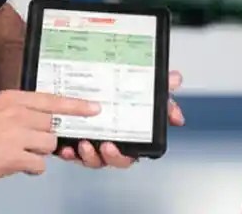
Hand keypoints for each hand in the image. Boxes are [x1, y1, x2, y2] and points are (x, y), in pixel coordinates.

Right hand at [0, 89, 99, 183]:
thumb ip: (10, 105)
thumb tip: (26, 109)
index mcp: (12, 99)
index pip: (52, 100)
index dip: (76, 106)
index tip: (93, 108)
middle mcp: (18, 115)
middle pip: (51, 126)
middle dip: (44, 135)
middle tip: (29, 140)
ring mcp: (17, 137)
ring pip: (48, 145)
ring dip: (38, 152)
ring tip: (19, 152)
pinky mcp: (14, 158)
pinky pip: (38, 165)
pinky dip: (30, 167)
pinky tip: (15, 164)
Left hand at [58, 70, 184, 168]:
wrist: (79, 80)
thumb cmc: (114, 89)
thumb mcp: (140, 84)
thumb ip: (158, 82)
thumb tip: (176, 80)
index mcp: (128, 135)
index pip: (133, 152)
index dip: (128, 154)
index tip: (120, 147)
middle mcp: (110, 140)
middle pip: (113, 160)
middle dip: (110, 157)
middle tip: (106, 146)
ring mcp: (91, 142)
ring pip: (92, 159)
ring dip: (88, 156)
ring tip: (83, 144)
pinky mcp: (73, 140)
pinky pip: (71, 153)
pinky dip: (68, 152)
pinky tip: (65, 148)